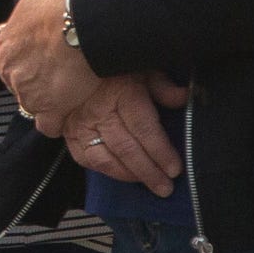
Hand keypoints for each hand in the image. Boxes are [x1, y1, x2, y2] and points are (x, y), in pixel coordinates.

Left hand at [0, 0, 98, 135]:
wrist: (81, 22)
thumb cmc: (59, 7)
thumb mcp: (28, 6)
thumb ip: (17, 25)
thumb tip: (4, 29)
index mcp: (4, 49)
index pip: (12, 66)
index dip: (31, 65)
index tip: (47, 63)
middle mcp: (10, 72)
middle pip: (21, 86)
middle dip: (38, 83)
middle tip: (63, 75)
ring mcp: (28, 93)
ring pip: (34, 105)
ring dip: (50, 101)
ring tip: (72, 91)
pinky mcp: (49, 109)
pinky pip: (48, 126)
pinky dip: (58, 122)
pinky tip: (69, 114)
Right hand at [61, 72, 187, 192]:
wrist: (74, 64)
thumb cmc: (116, 70)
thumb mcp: (142, 70)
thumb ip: (162, 86)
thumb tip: (185, 97)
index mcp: (122, 93)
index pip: (143, 128)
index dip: (160, 151)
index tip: (175, 169)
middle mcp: (99, 112)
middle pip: (126, 148)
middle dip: (148, 171)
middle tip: (165, 187)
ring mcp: (80, 125)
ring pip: (104, 158)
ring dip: (127, 175)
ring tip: (147, 184)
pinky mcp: (69, 135)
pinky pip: (85, 160)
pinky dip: (104, 171)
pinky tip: (121, 175)